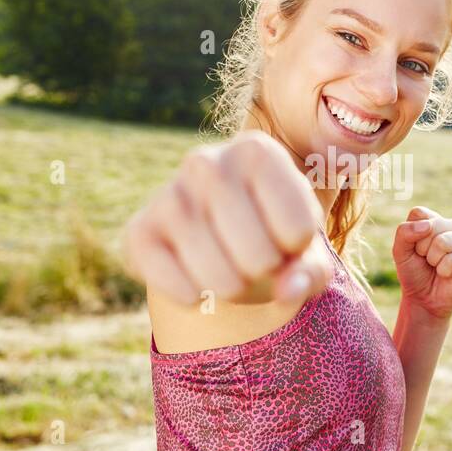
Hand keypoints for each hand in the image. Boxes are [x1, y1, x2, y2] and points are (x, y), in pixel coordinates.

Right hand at [121, 131, 331, 305]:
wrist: (213, 234)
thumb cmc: (270, 234)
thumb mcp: (304, 248)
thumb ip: (311, 271)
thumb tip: (289, 290)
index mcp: (257, 152)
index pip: (298, 231)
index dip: (296, 249)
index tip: (284, 236)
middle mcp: (206, 162)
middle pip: (260, 258)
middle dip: (265, 273)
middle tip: (254, 258)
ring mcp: (168, 195)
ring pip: (221, 279)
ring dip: (234, 291)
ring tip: (230, 269)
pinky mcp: (139, 232)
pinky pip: (181, 289)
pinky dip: (197, 299)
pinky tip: (196, 281)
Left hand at [391, 205, 451, 319]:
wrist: (423, 299)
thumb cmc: (413, 272)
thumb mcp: (400, 251)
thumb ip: (405, 232)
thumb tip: (429, 226)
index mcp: (433, 220)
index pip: (420, 213)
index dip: (411, 234)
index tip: (414, 248)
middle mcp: (451, 226)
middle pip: (432, 226)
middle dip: (422, 249)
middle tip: (426, 260)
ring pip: (443, 241)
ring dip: (433, 260)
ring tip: (437, 266)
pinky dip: (445, 270)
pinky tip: (448, 274)